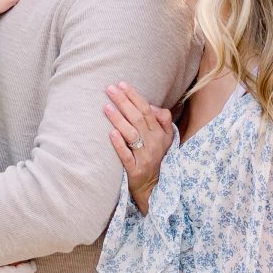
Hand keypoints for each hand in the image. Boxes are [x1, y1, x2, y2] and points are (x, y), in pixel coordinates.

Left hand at [106, 82, 174, 212]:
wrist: (154, 188)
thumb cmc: (156, 158)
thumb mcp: (166, 139)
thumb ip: (162, 120)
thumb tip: (153, 106)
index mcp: (160, 133)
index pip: (147, 110)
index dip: (134, 97)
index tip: (122, 84)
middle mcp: (154, 143)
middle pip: (138, 118)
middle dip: (123, 102)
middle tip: (110, 89)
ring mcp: (145, 157)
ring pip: (132, 135)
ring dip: (119, 120)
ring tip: (106, 107)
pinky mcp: (135, 171)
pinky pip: (127, 156)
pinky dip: (119, 144)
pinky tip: (111, 133)